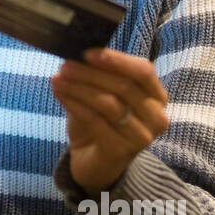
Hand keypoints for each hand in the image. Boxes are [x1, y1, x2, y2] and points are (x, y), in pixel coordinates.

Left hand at [49, 48, 169, 195]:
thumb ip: (97, 75)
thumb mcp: (101, 94)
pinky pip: (96, 121)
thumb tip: (77, 54)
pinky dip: (75, 104)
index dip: (117, 60)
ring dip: (80, 88)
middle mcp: (156, 117)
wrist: (93, 161)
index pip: (143, 71)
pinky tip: (60, 94)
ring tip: (58, 78)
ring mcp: (142, 136)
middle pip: (124, 87)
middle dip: (91, 74)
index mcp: (156, 96)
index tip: (87, 52)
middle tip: (65, 66)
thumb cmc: (99, 122)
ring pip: (109, 104)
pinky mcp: (122, 151)